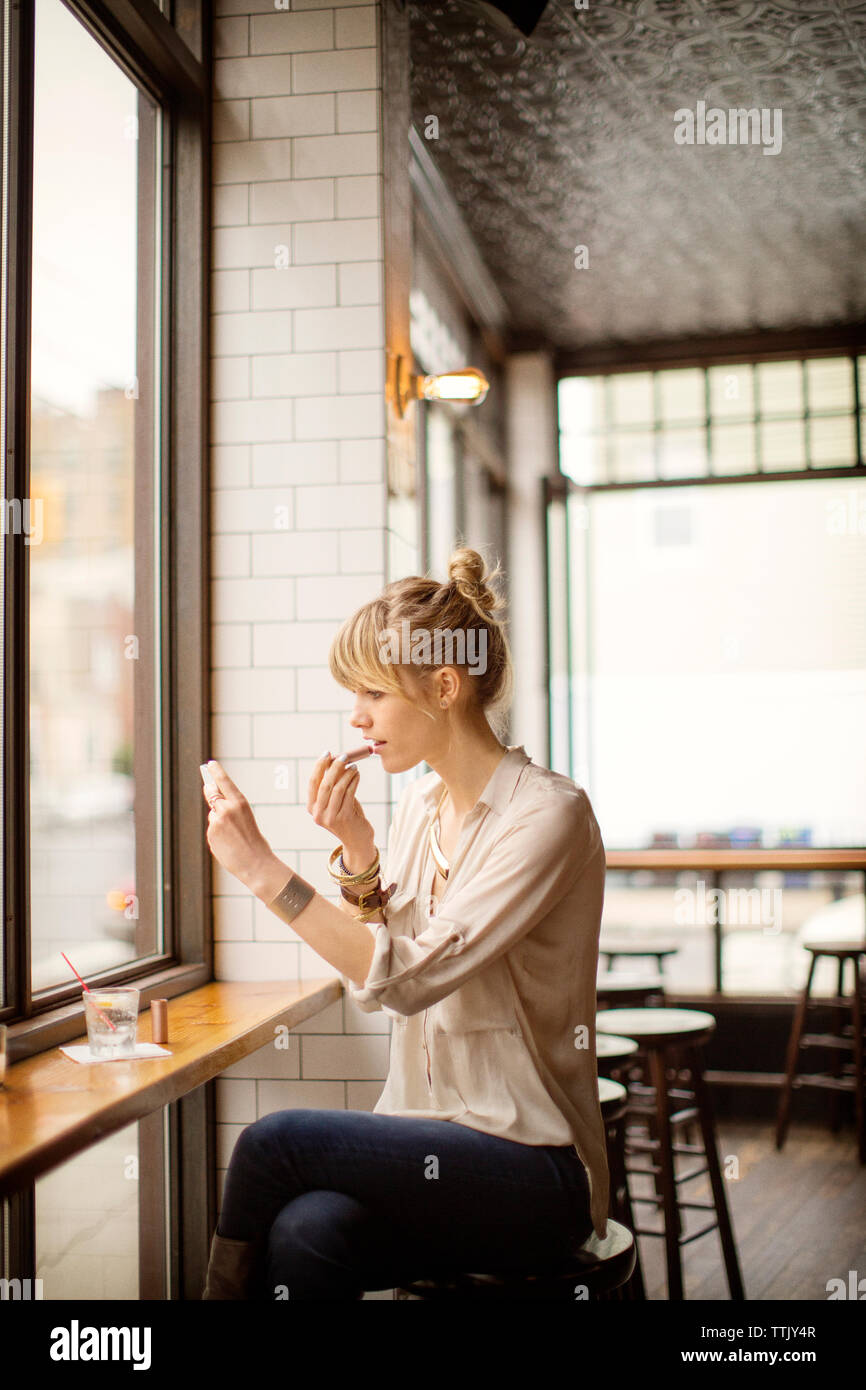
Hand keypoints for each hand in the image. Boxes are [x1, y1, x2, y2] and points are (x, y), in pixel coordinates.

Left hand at [202, 759, 282, 895]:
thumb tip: (214, 807)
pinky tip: (228, 845)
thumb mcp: (246, 819)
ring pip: (213, 817)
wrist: (255, 863)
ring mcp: (216, 822)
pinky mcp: (210, 834)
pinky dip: (217, 836)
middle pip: (212, 796)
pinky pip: (212, 831)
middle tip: (207, 784)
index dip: (216, 772)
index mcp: (240, 803)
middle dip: (210, 791)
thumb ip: (230, 810)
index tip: (209, 764)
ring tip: (233, 837)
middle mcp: (226, 809)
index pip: (224, 782)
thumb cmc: (254, 841)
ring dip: (218, 822)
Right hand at [309, 752, 375, 867]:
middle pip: (325, 784)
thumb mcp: (337, 800)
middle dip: (334, 767)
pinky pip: (349, 794)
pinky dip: (353, 781)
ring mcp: (330, 817)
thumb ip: (334, 784)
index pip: (313, 783)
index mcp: (312, 808)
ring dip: (347, 773)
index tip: (327, 753)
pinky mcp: (344, 818)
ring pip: (338, 788)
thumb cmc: (347, 816)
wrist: (357, 840)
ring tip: (354, 766)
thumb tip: (336, 760)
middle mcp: (318, 814)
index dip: (319, 766)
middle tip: (344, 756)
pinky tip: (357, 775)